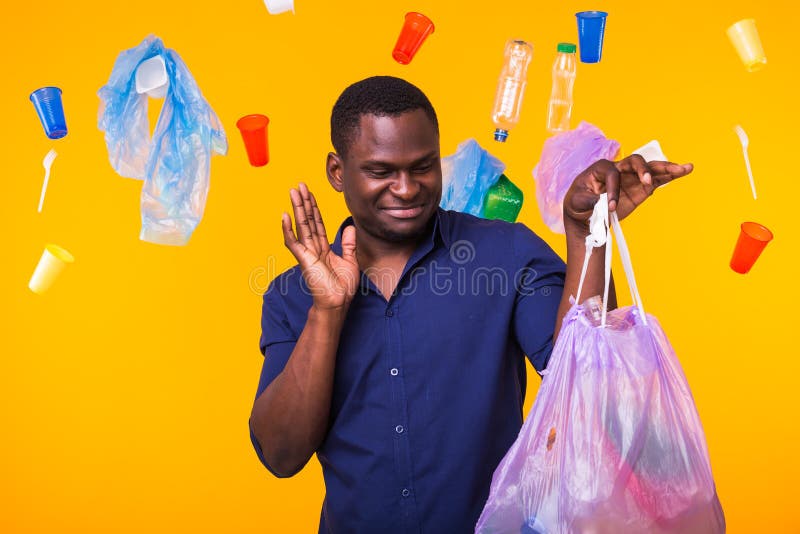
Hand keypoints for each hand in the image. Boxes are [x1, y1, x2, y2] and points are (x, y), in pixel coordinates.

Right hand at [282, 183, 358, 309]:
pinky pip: (294, 242)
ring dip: (297, 208)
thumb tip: (349, 227)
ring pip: (302, 226)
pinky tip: (285, 216)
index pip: (318, 223)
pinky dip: (288, 229)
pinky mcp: (304, 260)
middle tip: (299, 185)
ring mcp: (307, 253)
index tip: (310, 192)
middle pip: (308, 220)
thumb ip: (348, 244)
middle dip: (304, 202)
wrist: (338, 303)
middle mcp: (313, 248)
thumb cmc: (342, 287)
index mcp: (323, 248)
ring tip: (293, 192)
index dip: (314, 207)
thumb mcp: (350, 261)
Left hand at [563, 155, 693, 230]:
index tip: (611, 207)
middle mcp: (619, 169)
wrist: (583, 212)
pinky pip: (656, 181)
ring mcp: (631, 178)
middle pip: (635, 162)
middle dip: (643, 169)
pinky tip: (684, 172)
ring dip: (667, 168)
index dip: (613, 190)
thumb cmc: (578, 202)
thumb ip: (590, 200)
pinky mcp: (640, 189)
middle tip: (647, 180)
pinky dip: (669, 177)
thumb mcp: (577, 201)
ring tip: (686, 167)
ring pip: (651, 169)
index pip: (612, 174)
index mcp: (601, 168)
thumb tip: (603, 203)